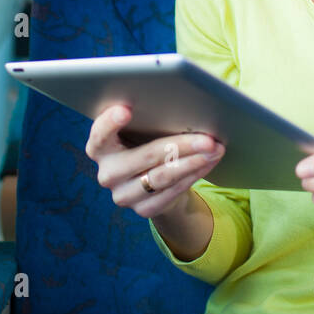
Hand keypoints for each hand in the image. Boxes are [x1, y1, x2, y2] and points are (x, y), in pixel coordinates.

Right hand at [84, 103, 224, 218]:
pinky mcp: (142, 209)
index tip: (126, 109)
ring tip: (214, 149)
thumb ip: (147, 118)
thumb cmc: (145, 141)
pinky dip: (193, 175)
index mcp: (100, 148)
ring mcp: (123, 195)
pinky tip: (208, 163)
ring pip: (162, 176)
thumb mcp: (141, 130)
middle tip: (207, 138)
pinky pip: (171, 192)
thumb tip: (183, 104)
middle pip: (145, 156)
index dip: (110, 122)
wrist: (151, 180)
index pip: (99, 135)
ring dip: (193, 162)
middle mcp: (107, 173)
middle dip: (181, 145)